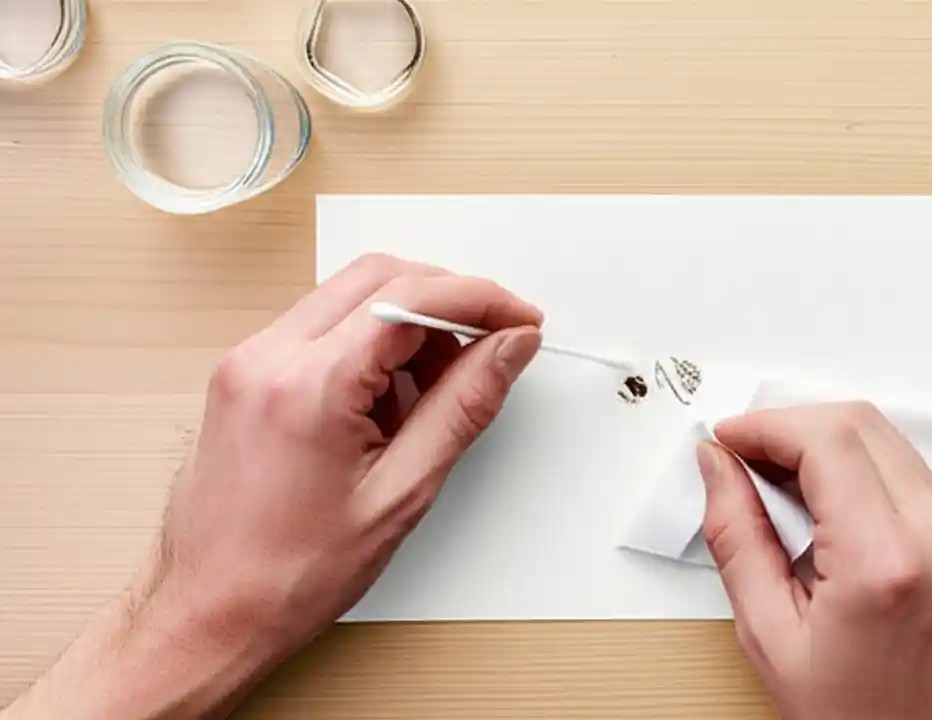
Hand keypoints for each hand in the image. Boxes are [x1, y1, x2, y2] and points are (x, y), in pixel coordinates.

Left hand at [3, 254, 542, 718]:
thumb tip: (508, 348)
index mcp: (307, 386)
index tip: (520, 320)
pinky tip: (390, 403)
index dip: (481, 300)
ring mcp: (248, 360)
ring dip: (408, 326)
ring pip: (351, 296)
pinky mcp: (244, 373)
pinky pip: (322, 327)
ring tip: (431, 398)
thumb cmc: (289, 574)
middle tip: (489, 348)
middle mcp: (268, 356)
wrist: (208, 612)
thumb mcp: (401, 492)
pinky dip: (370, 346)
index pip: (410, 298)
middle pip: (380, 276)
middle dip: (447, 302)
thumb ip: (463, 406)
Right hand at [696, 403, 931, 719]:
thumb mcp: (772, 637)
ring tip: (775, 483)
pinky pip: (907, 472)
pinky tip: (819, 500)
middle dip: (792, 426)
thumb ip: (737, 538)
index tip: (728, 439)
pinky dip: (856, 467)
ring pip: (887, 439)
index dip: (766, 426)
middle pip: (860, 424)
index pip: (826, 440)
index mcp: (885, 562)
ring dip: (824, 443)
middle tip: (744, 456)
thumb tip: (719, 470)